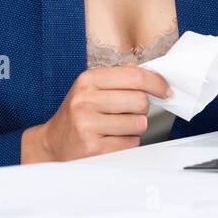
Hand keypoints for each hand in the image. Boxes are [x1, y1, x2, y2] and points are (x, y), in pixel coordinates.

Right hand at [22, 63, 170, 162]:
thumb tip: (150, 68)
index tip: (165, 89)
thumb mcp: (91, 87)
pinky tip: (111, 139)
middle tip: (128, 112)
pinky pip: (130, 144)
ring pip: (138, 124)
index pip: (135, 76)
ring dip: (134, 128)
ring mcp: (88, 125)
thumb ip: (120, 76)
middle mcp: (85, 100)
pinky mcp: (94, 148)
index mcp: (88, 80)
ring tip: (116, 127)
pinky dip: (127, 143)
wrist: (52, 143)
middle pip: (140, 101)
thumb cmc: (76, 113)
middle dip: (141, 109)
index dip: (157, 82)